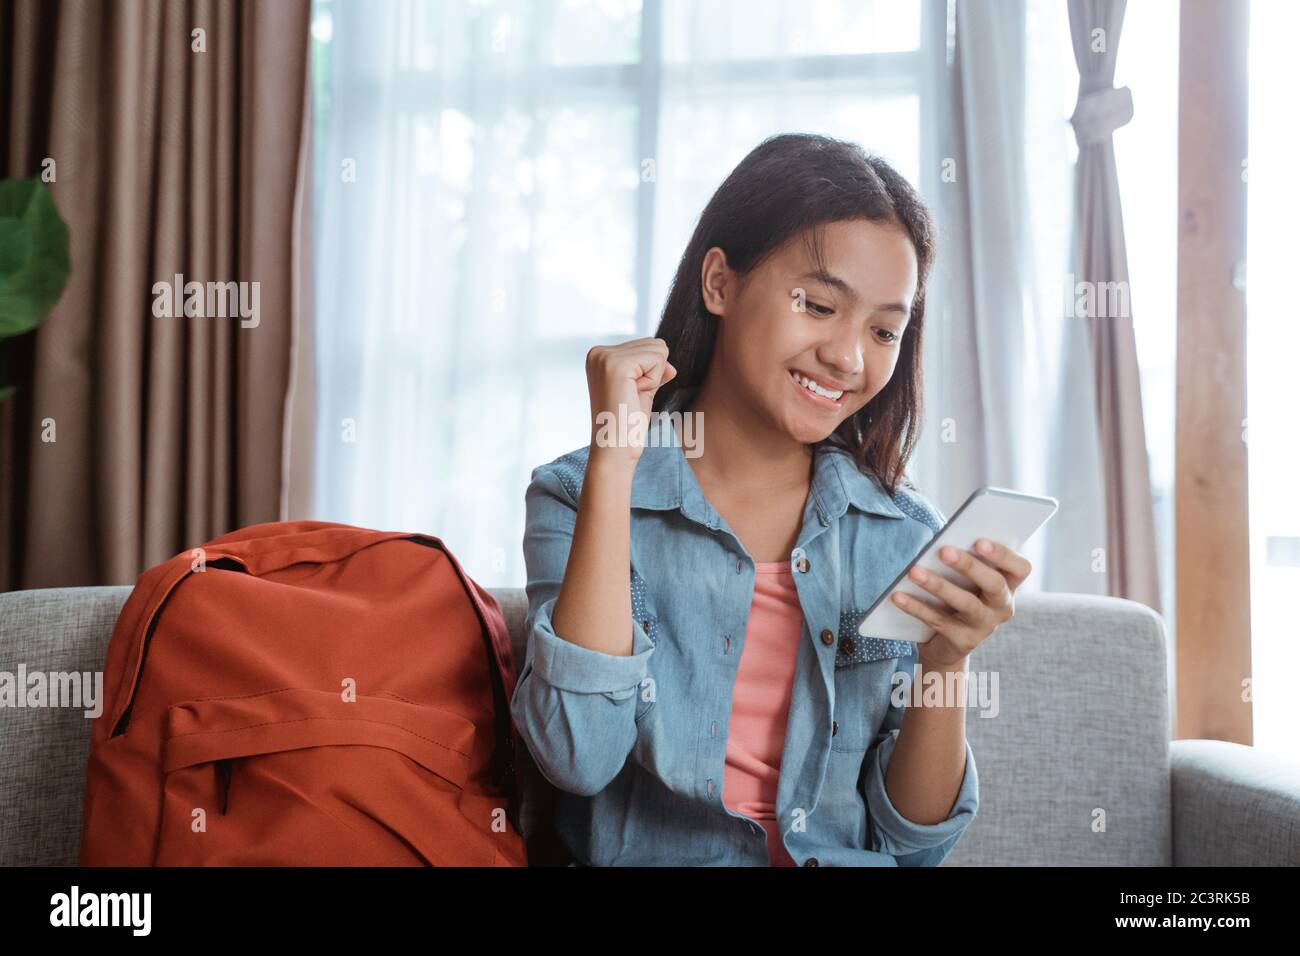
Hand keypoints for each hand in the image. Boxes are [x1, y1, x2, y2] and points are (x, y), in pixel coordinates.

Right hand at [585, 337, 676, 464]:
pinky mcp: (615, 364)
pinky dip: (653, 381)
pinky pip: (657, 359)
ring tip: (631, 397)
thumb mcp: (642, 391)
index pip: (647, 345)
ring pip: (658, 349)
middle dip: (652, 373)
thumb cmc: (627, 425)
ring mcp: (605, 356)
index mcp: (600, 355)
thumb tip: (670, 366)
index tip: (628, 394)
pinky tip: (634, 395)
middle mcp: (598, 352)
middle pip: (654, 343)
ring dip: (653, 378)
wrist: (615, 449)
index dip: (649, 373)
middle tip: (631, 397)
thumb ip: (654, 373)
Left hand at [892, 539, 1031, 668]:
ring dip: (938, 585)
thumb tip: (942, 542)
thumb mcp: (964, 579)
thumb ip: (962, 561)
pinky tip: (898, 596)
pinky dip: (916, 607)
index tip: (979, 540)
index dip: (1003, 554)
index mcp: (1009, 585)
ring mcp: (985, 627)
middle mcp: (1003, 607)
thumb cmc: (956, 595)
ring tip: (913, 571)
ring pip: (966, 604)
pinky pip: (939, 622)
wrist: (945, 642)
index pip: (1020, 568)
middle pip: (994, 584)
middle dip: (969, 566)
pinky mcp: (963, 642)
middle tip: (943, 550)